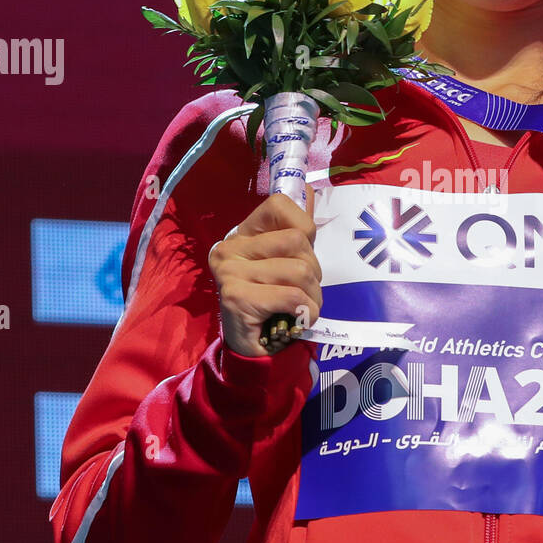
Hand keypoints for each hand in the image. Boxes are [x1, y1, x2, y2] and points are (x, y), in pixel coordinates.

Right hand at [208, 190, 321, 356]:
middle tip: (304, 291)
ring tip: (301, 307)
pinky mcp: (236, 297)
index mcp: (241, 234)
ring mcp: (229, 272)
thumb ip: (294, 229)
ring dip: (313, 296)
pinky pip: (292, 296)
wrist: (252, 352)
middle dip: (314, 271)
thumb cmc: (272, 303)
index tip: (302, 254)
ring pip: (300, 270)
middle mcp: (229, 248)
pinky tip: (297, 319)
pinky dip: (306, 311)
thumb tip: (308, 190)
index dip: (304, 228)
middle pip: (297, 242)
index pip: (279, 205)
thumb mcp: (283, 262)